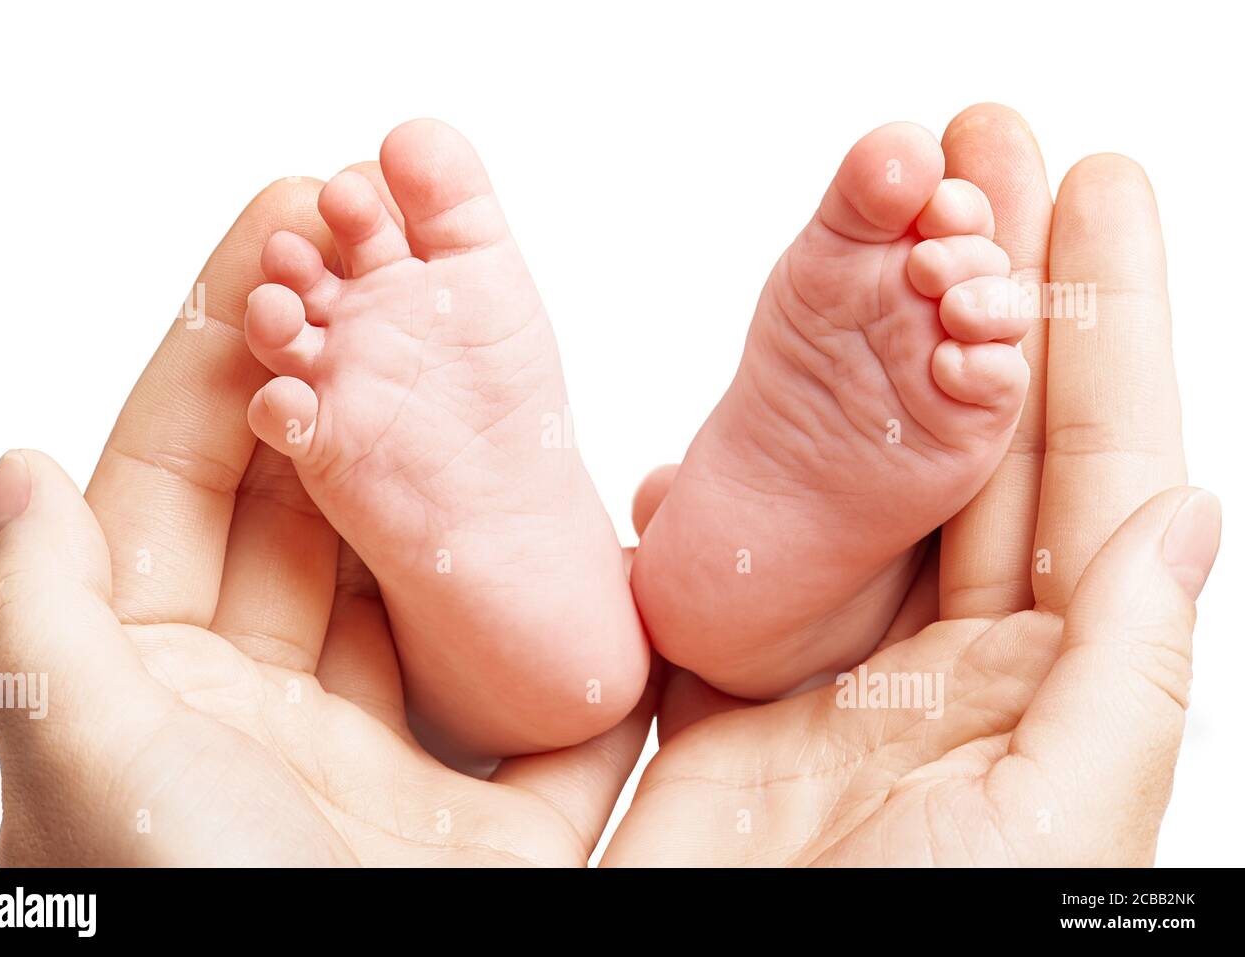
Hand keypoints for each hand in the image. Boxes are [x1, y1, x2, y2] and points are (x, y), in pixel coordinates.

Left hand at [0, 173, 649, 865]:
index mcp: (158, 687)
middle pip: (319, 504)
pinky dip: (583, 626)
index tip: (277, 226)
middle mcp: (274, 710)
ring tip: (494, 347)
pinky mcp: (498, 822)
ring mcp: (393, 757)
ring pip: (435, 580)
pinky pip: (553, 702)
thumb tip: (14, 468)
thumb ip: (46, 615)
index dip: (224, 343)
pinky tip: (600, 527)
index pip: (189, 476)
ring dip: (465, 473)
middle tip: (394, 251)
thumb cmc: (191, 927)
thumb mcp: (86, 768)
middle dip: (354, 371)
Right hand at [604, 104, 1219, 865]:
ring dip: (871, 349)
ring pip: (864, 470)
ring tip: (877, 224)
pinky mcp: (724, 689)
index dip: (1100, 328)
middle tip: (978, 153)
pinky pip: (744, 551)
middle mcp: (946, 660)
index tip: (1094, 195)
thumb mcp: (1054, 829)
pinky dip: (742, 465)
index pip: (1087, 470)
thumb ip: (1122, 678)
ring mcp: (831, 666)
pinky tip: (754, 384)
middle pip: (976, 437)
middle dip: (983, 286)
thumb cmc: (909, 939)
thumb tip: (1190, 521)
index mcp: (1044, 685)